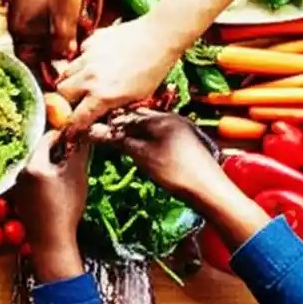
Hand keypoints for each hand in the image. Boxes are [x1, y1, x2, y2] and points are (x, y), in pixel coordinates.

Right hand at [9, 0, 81, 60]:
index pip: (30, 60)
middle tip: (76, 44)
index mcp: (20, 30)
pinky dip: (56, 19)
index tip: (65, 66)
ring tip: (78, 28)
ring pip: (41, 31)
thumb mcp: (65, 14)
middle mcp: (16, 22)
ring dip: (58, 33)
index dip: (47, 66)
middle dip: (56, 49)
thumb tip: (63, 60)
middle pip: (36, 47)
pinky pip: (42, 17)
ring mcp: (22, 9)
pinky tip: (71, 12)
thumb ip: (63, 40)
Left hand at [13, 131, 88, 281]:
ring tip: (67, 173)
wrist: (51, 240)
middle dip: (57, 151)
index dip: (63, 135)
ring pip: (37, 167)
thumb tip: (82, 132)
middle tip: (74, 154)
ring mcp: (17, 186)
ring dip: (51, 165)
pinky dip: (44, 179)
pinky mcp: (19, 198)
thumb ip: (78, 151)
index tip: (75, 136)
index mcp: (33, 164)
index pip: (47, 139)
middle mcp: (20, 172)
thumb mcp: (77, 175)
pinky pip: (33, 180)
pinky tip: (57, 189)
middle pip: (40, 152)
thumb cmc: (66, 207)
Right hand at [57, 13, 184, 131]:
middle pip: (62, 93)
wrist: (158, 37)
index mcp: (103, 96)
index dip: (73, 124)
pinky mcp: (90, 42)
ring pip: (65, 74)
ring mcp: (88, 58)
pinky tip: (96, 63)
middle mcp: (90, 78)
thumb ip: (113, 107)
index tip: (74, 124)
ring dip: (72, 81)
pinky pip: (77, 55)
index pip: (76, 118)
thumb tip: (99, 114)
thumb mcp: (137, 98)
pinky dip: (82, 62)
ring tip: (84, 82)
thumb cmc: (153, 69)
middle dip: (67, 100)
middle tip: (77, 101)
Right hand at [88, 110, 224, 202]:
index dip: (109, 120)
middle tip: (104, 137)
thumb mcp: (142, 155)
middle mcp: (172, 118)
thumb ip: (118, 141)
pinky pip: (159, 134)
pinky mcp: (185, 142)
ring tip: (119, 145)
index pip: (128, 113)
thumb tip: (93, 130)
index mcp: (161, 117)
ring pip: (149, 126)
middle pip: (139, 117)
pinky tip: (141, 152)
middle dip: (121, 126)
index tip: (93, 128)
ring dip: (133, 134)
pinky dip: (146, 140)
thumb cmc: (175, 172)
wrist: (209, 190)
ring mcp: (181, 129)